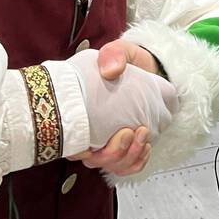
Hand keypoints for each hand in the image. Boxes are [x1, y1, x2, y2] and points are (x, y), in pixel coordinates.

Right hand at [75, 40, 164, 174]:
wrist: (148, 70)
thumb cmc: (127, 63)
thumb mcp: (120, 52)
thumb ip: (114, 54)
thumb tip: (110, 71)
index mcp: (80, 112)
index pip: (70, 143)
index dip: (79, 151)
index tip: (93, 145)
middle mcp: (91, 132)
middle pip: (93, 160)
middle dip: (113, 154)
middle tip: (128, 131)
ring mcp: (108, 142)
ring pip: (112, 166)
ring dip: (129, 156)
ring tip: (143, 133)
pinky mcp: (126, 147)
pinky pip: (127, 167)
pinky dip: (138, 161)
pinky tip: (145, 145)